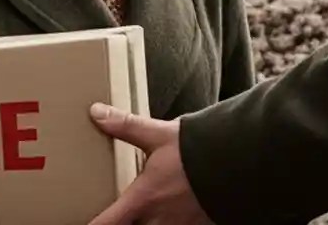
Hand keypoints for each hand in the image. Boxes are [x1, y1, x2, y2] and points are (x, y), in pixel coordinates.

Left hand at [87, 103, 213, 224]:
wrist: (241, 162)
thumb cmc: (199, 151)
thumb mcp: (159, 135)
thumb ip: (126, 126)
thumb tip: (97, 113)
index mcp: (143, 199)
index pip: (107, 223)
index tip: (86, 221)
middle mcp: (159, 220)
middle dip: (123, 223)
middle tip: (118, 213)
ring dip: (146, 222)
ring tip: (144, 211)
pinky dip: (169, 221)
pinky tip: (170, 213)